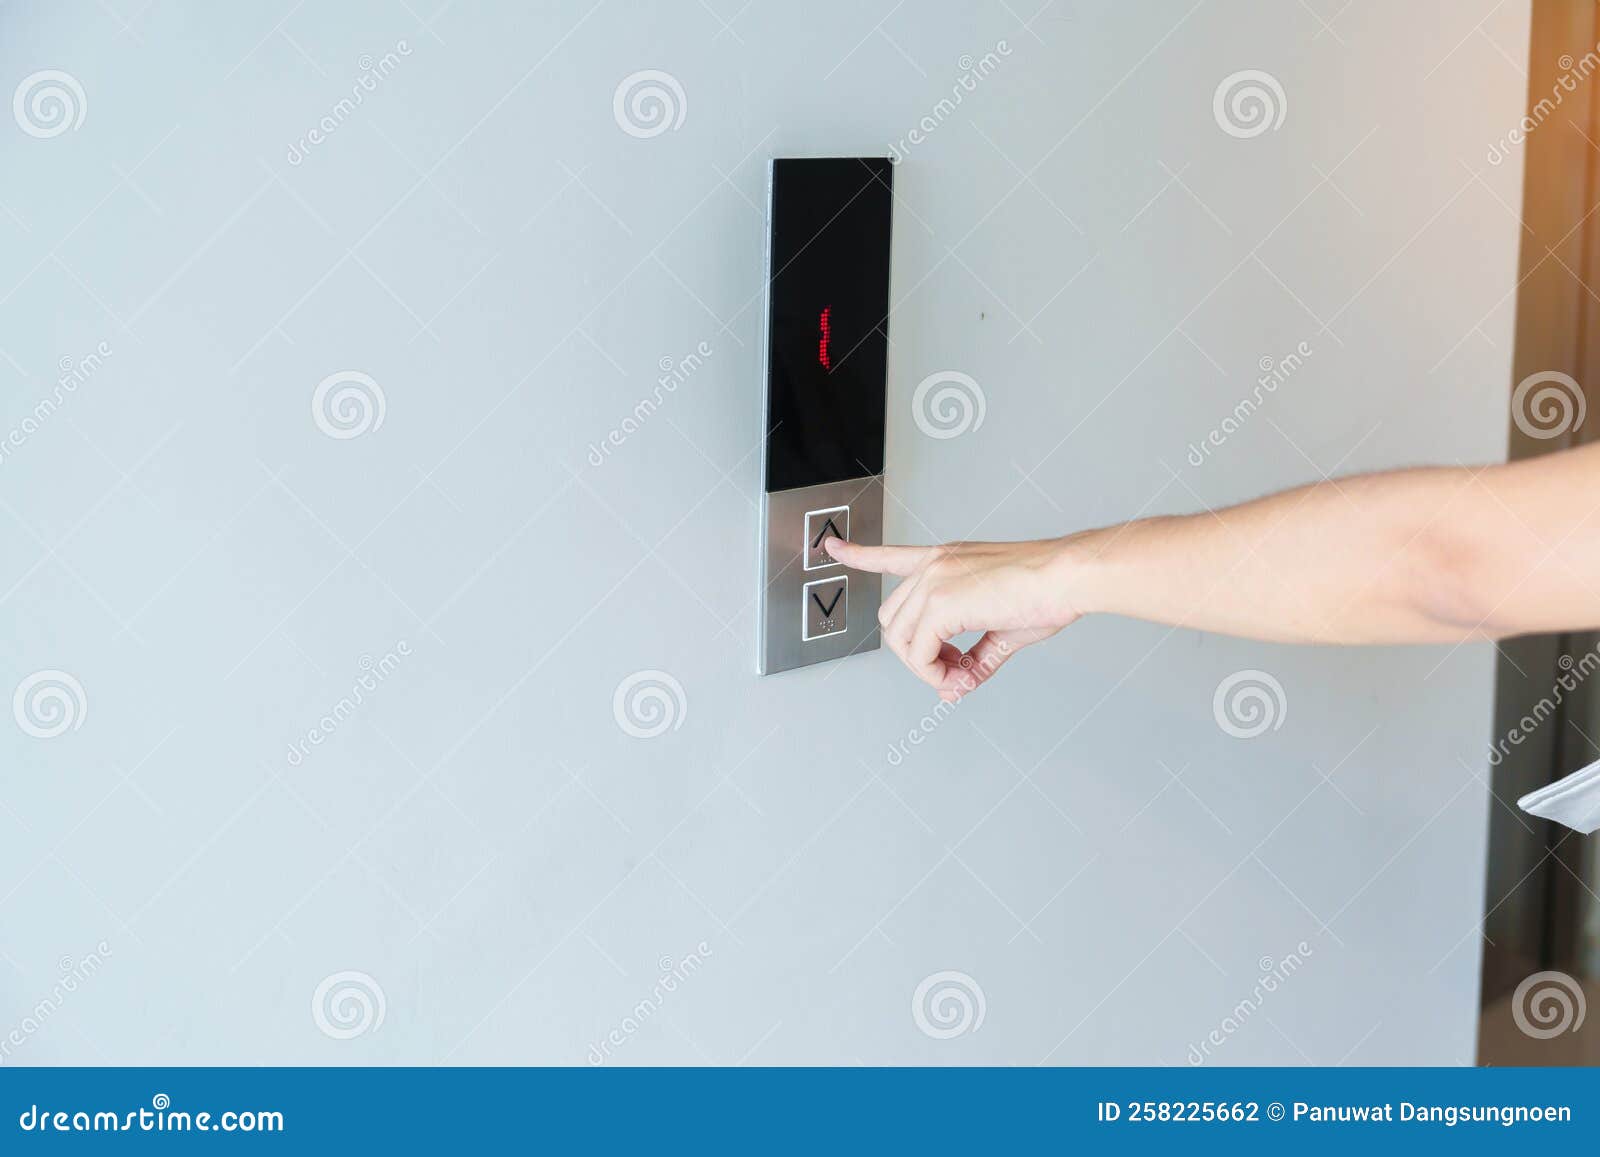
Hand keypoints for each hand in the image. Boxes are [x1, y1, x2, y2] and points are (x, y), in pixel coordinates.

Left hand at [823, 535, 1081, 700]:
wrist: (1066, 577)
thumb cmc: (1046, 591)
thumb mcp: (1003, 629)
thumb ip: (973, 659)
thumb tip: (954, 689)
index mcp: (945, 561)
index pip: (890, 555)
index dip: (857, 554)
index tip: (832, 546)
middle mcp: (933, 565)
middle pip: (893, 621)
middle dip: (916, 655)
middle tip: (954, 671)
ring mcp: (933, 581)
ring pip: (900, 640)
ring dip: (926, 667)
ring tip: (961, 674)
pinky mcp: (941, 602)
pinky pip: (919, 653)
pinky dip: (935, 672)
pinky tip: (961, 674)